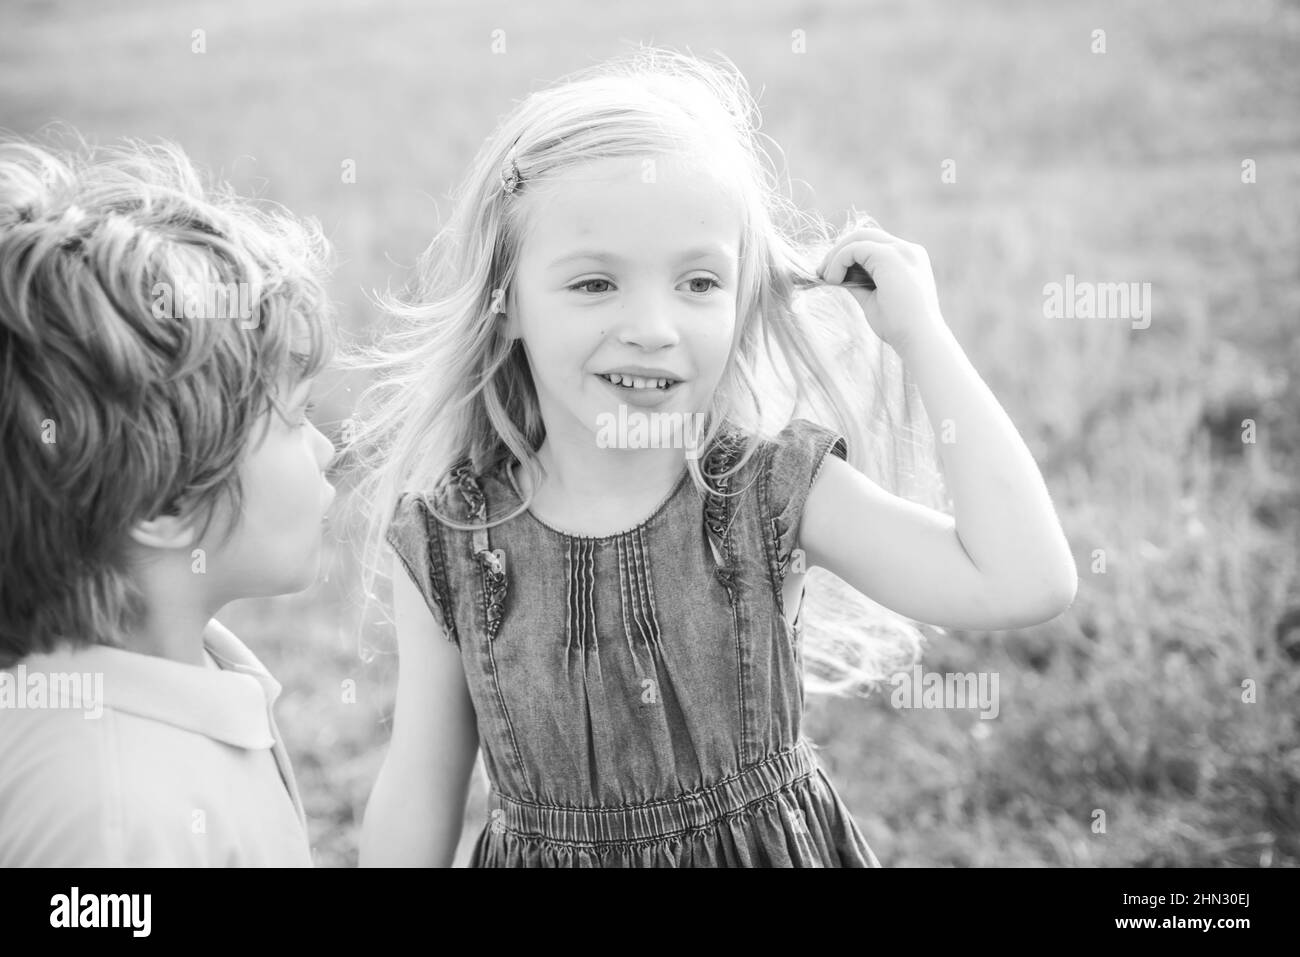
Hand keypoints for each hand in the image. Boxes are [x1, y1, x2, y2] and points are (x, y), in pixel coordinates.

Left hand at [818, 220, 945, 354]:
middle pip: (865, 235)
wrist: (919, 340)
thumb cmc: (899, 327)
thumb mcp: (873, 299)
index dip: (849, 255)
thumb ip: (859, 283)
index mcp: (909, 259)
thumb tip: (837, 274)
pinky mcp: (890, 256)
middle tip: (821, 272)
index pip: (874, 245)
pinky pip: (855, 248)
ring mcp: (902, 251)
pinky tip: (833, 279)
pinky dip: (838, 260)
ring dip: (836, 255)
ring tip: (825, 277)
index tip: (831, 274)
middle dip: (839, 251)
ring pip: (859, 237)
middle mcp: (908, 250)